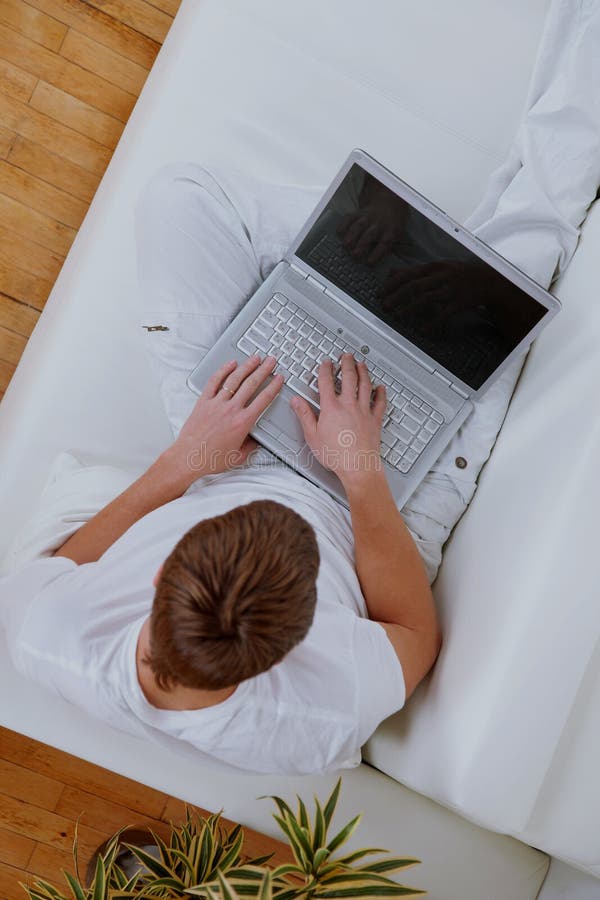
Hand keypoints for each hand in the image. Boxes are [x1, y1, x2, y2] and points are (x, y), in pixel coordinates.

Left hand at [165, 354, 283, 485]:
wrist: (188, 458)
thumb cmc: (212, 459)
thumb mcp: (239, 457)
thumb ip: (251, 446)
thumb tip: (256, 440)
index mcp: (243, 422)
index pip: (264, 399)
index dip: (274, 386)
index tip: (279, 378)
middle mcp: (231, 409)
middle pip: (252, 384)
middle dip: (264, 370)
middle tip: (271, 361)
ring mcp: (217, 403)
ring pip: (235, 379)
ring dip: (247, 366)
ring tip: (255, 358)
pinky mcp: (203, 402)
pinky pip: (214, 381)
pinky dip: (223, 370)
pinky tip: (230, 364)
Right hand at [290, 353, 386, 488]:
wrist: (358, 467)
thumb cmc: (336, 455)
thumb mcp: (312, 436)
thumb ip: (304, 415)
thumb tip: (296, 402)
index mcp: (331, 408)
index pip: (326, 382)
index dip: (325, 369)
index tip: (326, 363)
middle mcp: (349, 405)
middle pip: (348, 377)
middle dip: (347, 364)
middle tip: (346, 356)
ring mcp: (364, 411)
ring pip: (365, 385)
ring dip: (363, 372)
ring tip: (361, 364)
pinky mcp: (375, 420)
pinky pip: (380, 402)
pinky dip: (381, 393)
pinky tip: (380, 388)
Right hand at [337, 179, 407, 265]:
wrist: (388, 204)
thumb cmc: (390, 225)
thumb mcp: (396, 236)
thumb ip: (387, 248)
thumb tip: (377, 266)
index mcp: (391, 232)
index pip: (384, 244)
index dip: (376, 254)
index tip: (368, 263)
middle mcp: (379, 224)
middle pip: (370, 235)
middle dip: (361, 246)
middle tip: (354, 255)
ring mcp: (368, 217)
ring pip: (359, 226)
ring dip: (351, 236)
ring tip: (346, 245)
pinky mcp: (358, 213)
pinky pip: (349, 217)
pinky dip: (343, 224)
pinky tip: (339, 233)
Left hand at [379, 260, 500, 337]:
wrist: (486, 280)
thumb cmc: (457, 273)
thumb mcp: (436, 267)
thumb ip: (413, 270)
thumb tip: (391, 272)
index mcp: (434, 267)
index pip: (409, 274)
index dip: (392, 284)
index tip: (380, 294)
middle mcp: (442, 276)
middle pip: (415, 286)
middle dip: (398, 297)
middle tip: (385, 307)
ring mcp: (451, 289)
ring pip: (427, 298)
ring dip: (410, 308)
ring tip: (397, 317)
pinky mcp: (460, 302)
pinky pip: (444, 313)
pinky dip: (432, 322)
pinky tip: (422, 330)